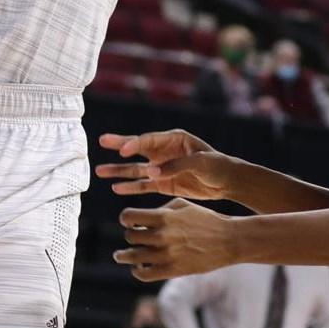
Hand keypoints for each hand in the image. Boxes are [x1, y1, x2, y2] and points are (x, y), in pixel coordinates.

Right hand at [97, 131, 236, 200]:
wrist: (228, 182)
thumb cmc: (218, 166)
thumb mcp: (200, 163)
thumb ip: (176, 166)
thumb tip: (151, 173)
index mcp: (174, 139)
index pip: (149, 141)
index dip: (135, 144)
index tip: (123, 150)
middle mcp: (164, 151)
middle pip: (138, 148)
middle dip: (120, 145)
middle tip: (101, 141)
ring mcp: (162, 168)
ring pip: (136, 169)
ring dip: (119, 171)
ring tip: (99, 171)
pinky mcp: (164, 184)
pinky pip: (144, 185)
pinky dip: (131, 187)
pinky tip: (117, 188)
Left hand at [115, 198, 235, 280]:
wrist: (228, 240)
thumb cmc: (205, 219)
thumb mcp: (182, 205)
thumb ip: (160, 210)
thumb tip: (140, 220)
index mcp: (164, 216)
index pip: (129, 217)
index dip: (126, 219)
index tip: (129, 222)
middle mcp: (162, 235)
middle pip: (130, 237)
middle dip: (130, 236)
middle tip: (133, 238)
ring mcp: (167, 254)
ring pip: (133, 257)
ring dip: (124, 256)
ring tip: (121, 256)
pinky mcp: (173, 270)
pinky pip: (145, 274)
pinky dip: (137, 271)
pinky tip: (138, 268)